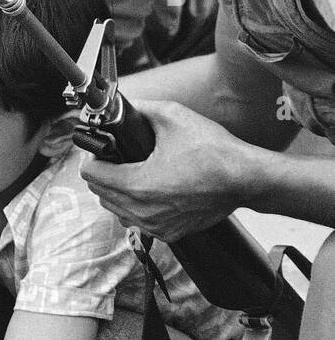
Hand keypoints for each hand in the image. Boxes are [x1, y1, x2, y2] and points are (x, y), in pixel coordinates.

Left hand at [80, 99, 253, 241]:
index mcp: (137, 184)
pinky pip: (139, 222)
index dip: (92, 158)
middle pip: (100, 194)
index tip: (100, 149)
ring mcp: (156, 226)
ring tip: (130, 174)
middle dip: (102, 175)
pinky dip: (137, 208)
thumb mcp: (172, 117)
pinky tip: (149, 192)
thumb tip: (121, 106)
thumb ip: (140, 110)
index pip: (91, 175)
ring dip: (117, 193)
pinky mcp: (170, 233)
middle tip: (114, 159)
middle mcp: (142, 211)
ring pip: (117, 211)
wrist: (247, 179)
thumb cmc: (214, 151)